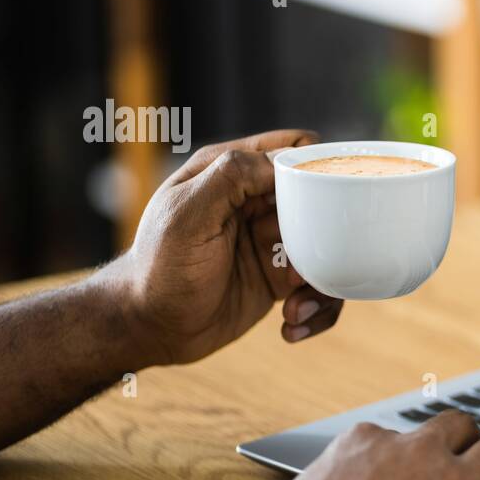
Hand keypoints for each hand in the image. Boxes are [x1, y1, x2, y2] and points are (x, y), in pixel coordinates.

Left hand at [103, 130, 344, 366]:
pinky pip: (320, 286)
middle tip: (302, 270)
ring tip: (295, 309)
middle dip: (326, 237)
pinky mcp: (280, 278)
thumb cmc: (160, 268)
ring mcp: (271, 241)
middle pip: (320, 202)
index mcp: (231, 173)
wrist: (152, 329)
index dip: (317, 170)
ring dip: (323, 283)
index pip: (292, 151)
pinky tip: (291, 325)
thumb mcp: (187, 214)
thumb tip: (286, 161)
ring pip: (328, 247)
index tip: (324, 202)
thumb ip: (231, 177)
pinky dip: (316, 308)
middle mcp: (255, 203)